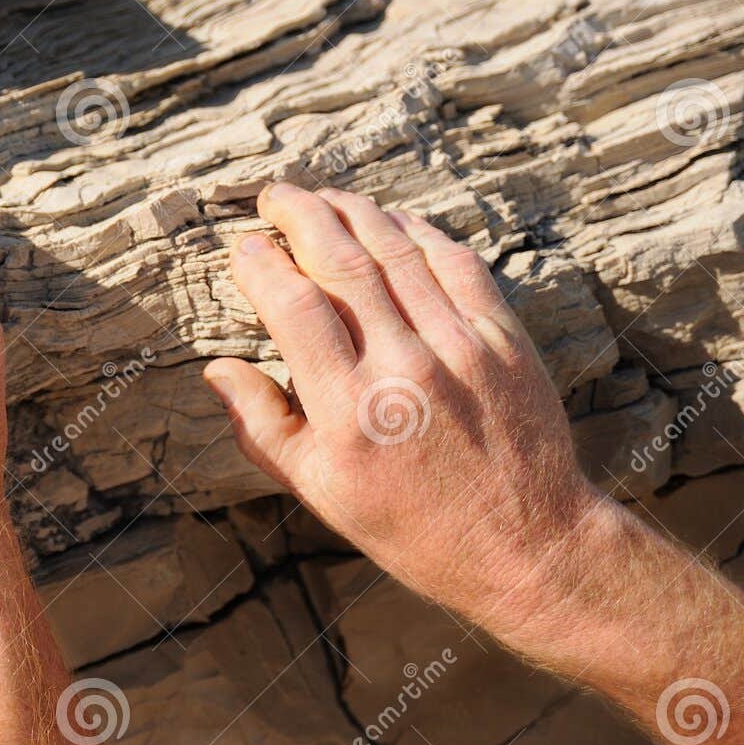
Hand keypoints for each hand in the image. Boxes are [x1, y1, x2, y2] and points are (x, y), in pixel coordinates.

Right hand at [205, 184, 743, 744]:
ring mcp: (460, 349)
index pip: (293, 308)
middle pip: (343, 262)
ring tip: (323, 197)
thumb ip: (262, 427)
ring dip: (354, 212)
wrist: (527, 547)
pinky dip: (418, 232)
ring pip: (397, 251)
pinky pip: (456, 264)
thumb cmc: (411, 528)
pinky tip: (391, 221)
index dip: (262, 265)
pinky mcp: (504, 340)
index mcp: (347, 412)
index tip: (244, 246)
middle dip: (301, 216)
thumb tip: (216, 371)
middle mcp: (403, 370)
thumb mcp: (319, 493)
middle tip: (275, 197)